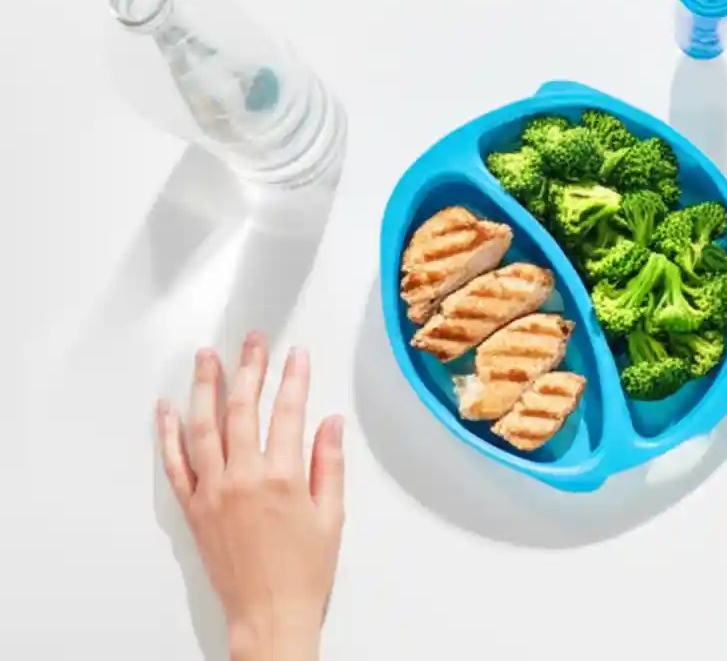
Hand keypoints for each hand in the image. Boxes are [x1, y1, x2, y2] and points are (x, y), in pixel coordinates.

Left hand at [155, 332, 344, 660]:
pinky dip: (168, 433)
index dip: (293, 379)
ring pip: (203, 427)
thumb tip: (330, 424)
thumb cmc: (304, 572)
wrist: (268, 614)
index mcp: (283, 479)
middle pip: (242, 410)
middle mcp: (243, 479)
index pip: (288, 413)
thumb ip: (329, 464)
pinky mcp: (193, 508)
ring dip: (205, 387)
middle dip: (249, 369)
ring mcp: (213, 492)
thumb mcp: (331, 516)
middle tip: (253, 341)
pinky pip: (175, 463)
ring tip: (207, 357)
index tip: (297, 356)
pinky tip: (167, 408)